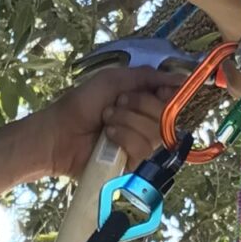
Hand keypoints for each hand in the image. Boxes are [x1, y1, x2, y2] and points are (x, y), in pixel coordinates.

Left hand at [39, 66, 183, 176]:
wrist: (59, 132)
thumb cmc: (83, 103)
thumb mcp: (114, 80)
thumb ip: (147, 76)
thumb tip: (181, 78)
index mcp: (146, 101)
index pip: (175, 99)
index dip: (171, 95)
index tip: (159, 90)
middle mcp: (148, 123)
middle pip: (167, 115)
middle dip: (139, 105)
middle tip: (117, 103)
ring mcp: (142, 145)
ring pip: (155, 132)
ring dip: (127, 121)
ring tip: (106, 120)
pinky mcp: (134, 164)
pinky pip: (142, 149)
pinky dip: (124, 137)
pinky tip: (108, 136)